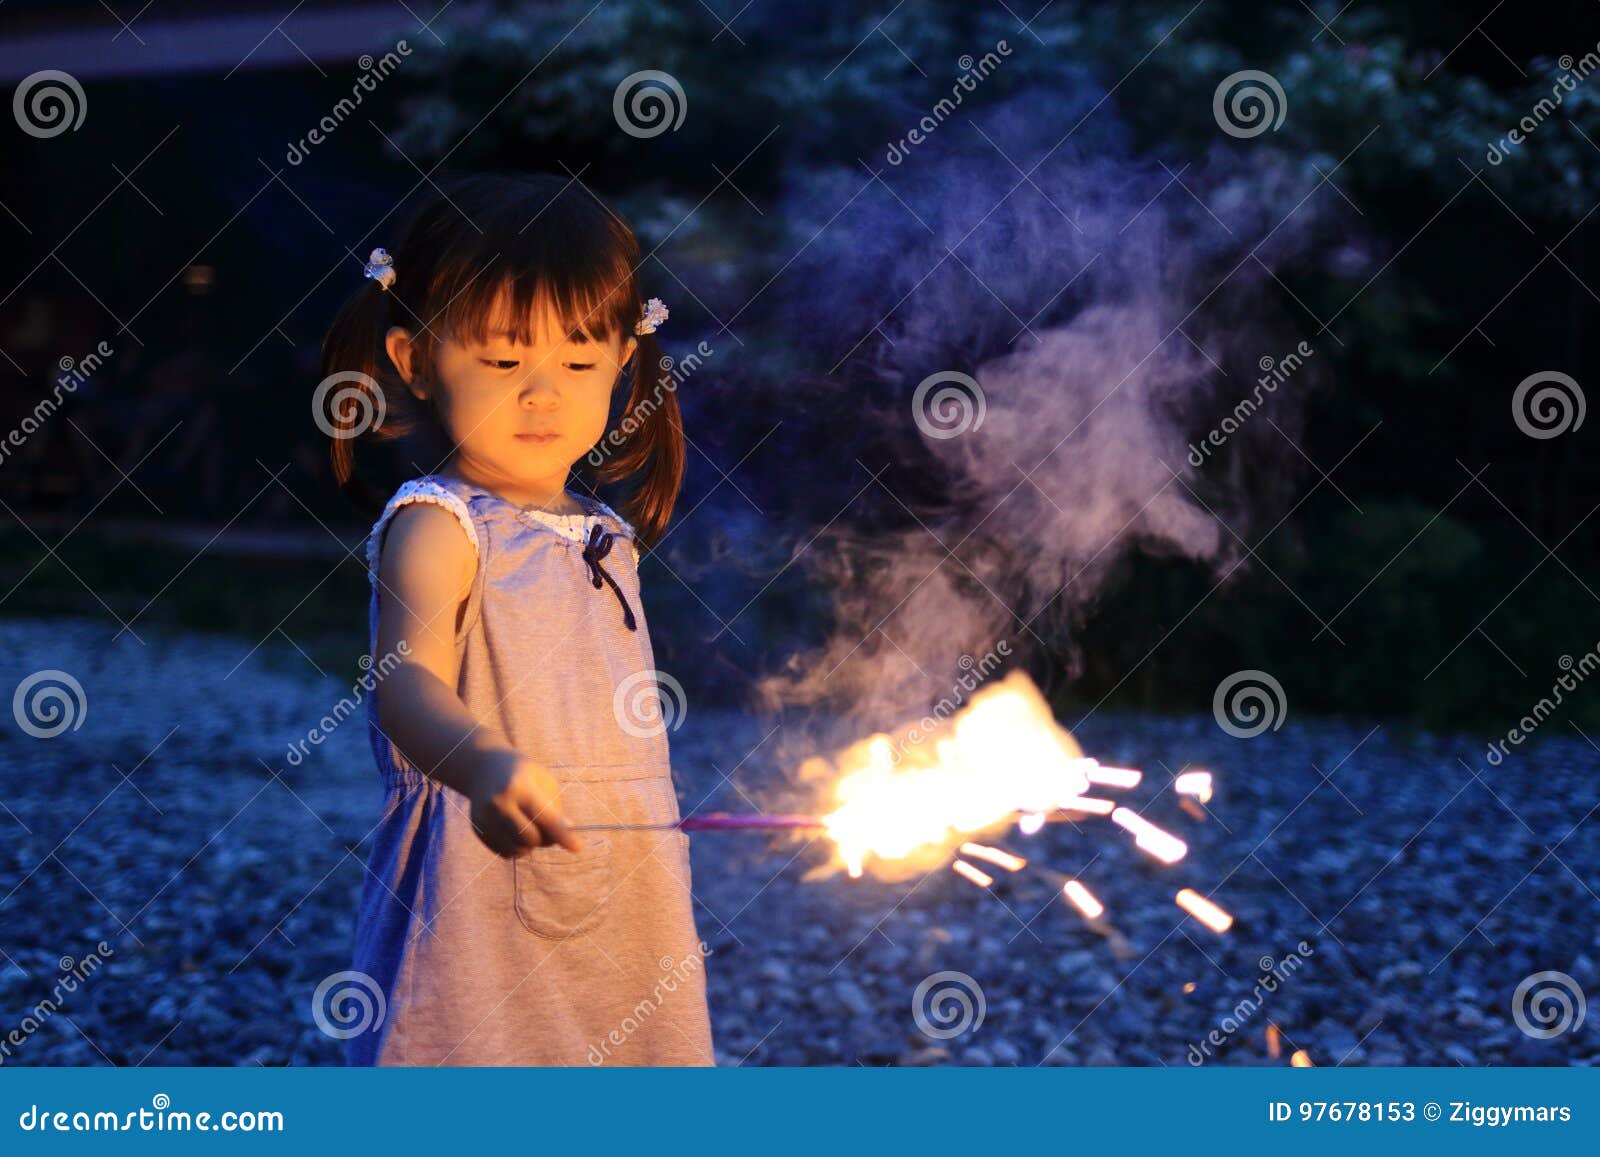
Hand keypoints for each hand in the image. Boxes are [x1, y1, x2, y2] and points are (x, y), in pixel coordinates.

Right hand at [466, 750, 580, 856]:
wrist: (484, 767)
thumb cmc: (523, 774)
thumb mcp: (544, 781)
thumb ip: (555, 808)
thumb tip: (566, 833)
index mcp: (518, 786)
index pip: (544, 817)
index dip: (562, 835)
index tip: (577, 847)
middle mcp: (498, 803)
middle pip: (530, 839)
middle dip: (545, 840)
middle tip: (549, 830)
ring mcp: (484, 817)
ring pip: (516, 850)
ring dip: (530, 846)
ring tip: (531, 829)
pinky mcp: (477, 828)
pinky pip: (503, 853)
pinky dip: (515, 848)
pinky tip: (516, 832)